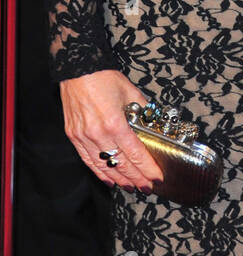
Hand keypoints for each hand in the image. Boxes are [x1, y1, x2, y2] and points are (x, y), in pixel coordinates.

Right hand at [60, 70, 162, 191]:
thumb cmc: (104, 78)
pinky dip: (99, 172)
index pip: (135, 154)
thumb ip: (142, 110)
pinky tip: (109, 179)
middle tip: (147, 187)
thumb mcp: (130, 91)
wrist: (79, 68)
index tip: (156, 177)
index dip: (147, 168)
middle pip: (120, 164)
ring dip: (119, 179)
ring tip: (132, 187)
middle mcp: (98, 133)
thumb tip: (152, 122)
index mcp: (115, 123)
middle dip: (136, 178)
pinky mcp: (74, 136)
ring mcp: (83, 137)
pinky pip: (88, 160)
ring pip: (104, 166)